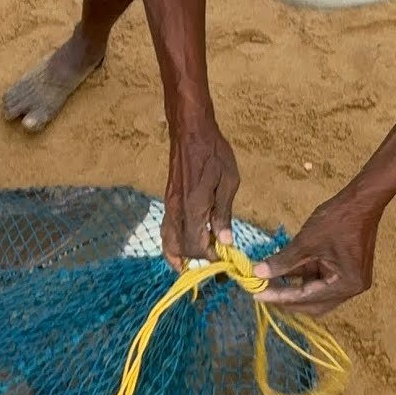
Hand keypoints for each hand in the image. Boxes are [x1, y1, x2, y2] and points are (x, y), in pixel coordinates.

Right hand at [160, 116, 239, 270]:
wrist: (190, 131)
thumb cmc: (213, 152)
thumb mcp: (229, 181)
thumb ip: (224, 213)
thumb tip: (225, 241)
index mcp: (193, 207)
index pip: (196, 246)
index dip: (210, 257)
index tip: (225, 257)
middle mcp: (177, 211)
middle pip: (181, 249)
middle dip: (197, 259)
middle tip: (215, 258)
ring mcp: (169, 206)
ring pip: (167, 241)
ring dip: (181, 255)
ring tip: (195, 263)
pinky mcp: (168, 201)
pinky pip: (166, 230)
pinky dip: (173, 243)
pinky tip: (184, 245)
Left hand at [252, 191, 381, 314]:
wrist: (361, 200)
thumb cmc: (338, 219)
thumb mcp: (306, 242)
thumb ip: (283, 261)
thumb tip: (258, 273)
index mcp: (345, 284)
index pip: (307, 297)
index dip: (280, 297)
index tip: (257, 295)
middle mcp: (351, 288)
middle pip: (313, 304)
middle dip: (288, 299)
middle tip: (263, 293)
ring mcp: (349, 280)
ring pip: (316, 293)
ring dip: (294, 289)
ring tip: (269, 283)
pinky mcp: (344, 271)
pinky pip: (320, 280)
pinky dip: (303, 278)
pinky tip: (283, 273)